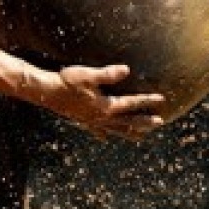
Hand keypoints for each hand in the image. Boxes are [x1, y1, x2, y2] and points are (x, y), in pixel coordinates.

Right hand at [32, 65, 165, 140]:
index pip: (131, 103)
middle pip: (128, 122)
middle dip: (144, 121)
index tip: (161, 99)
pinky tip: (105, 138)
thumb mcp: (88, 75)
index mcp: (105, 106)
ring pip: (116, 129)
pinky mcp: (83, 121)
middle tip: (159, 122)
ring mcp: (92, 121)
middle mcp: (101, 117)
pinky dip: (104, 135)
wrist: (46, 92)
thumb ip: (108, 74)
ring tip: (142, 136)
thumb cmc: (67, 81)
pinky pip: (97, 131)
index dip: (147, 101)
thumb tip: (126, 70)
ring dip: (130, 132)